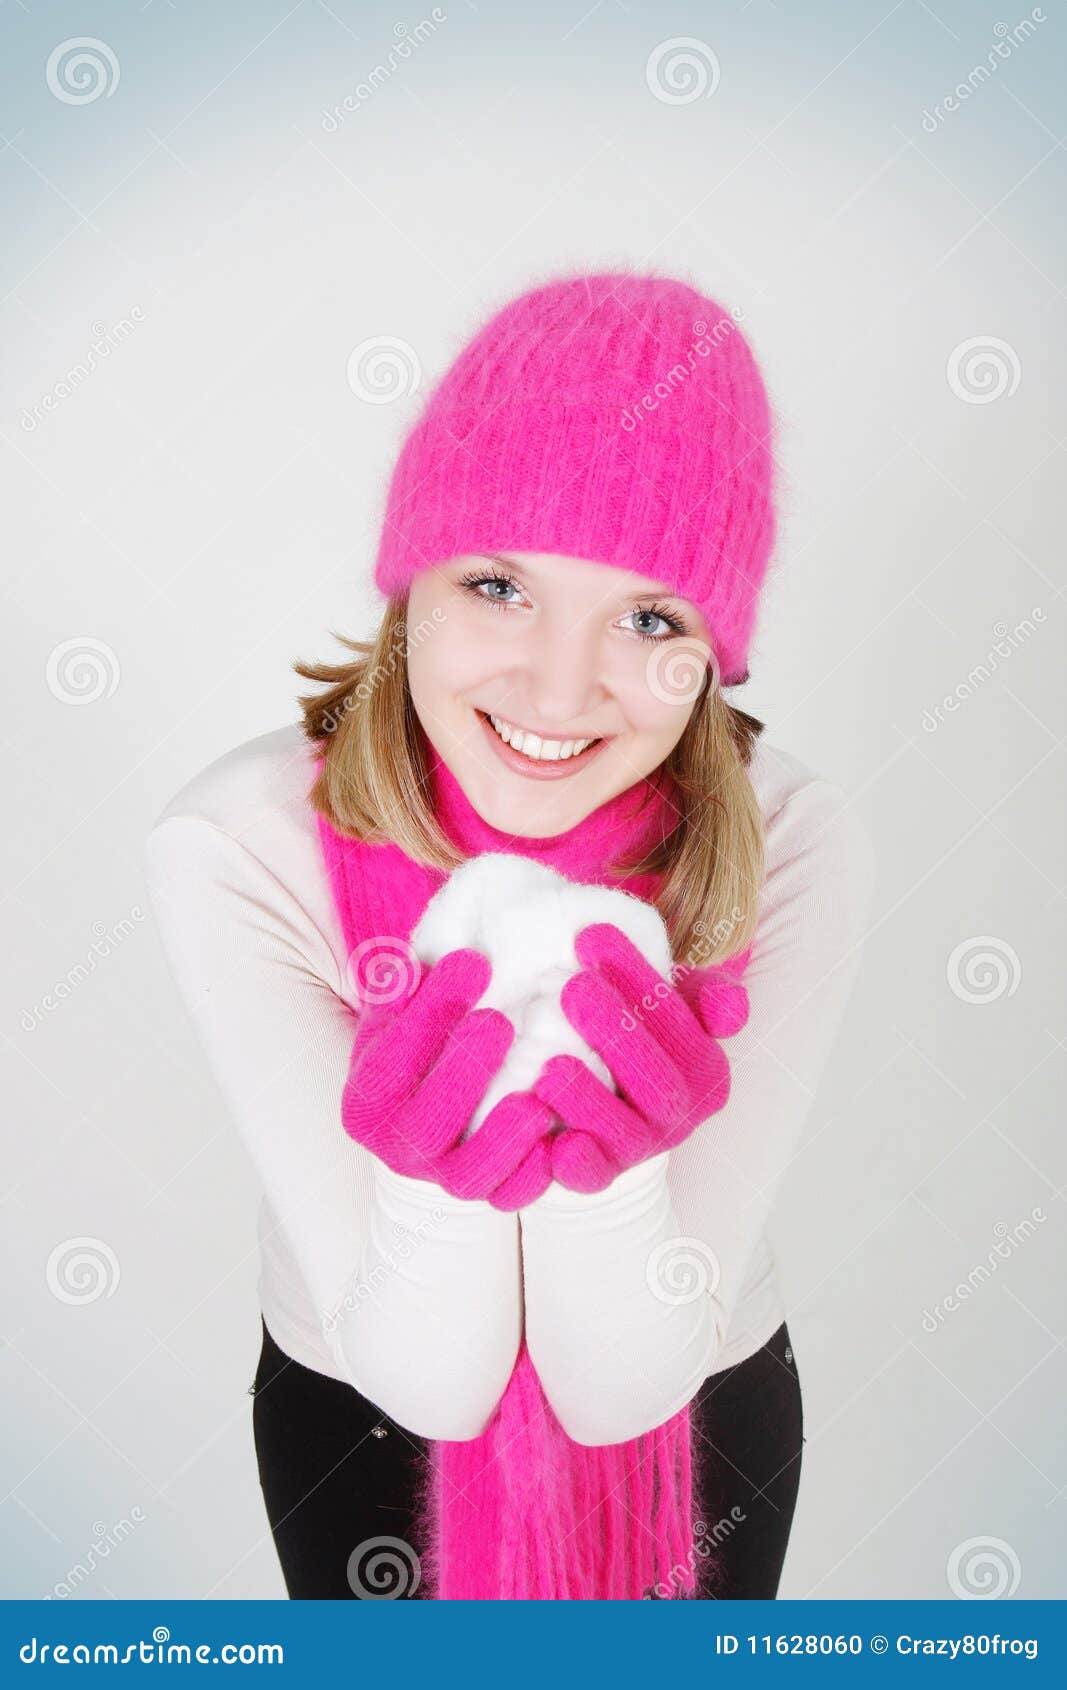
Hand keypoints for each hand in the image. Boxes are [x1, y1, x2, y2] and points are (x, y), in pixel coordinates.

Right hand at [341, 946, 555, 1207]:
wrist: (440, 1101)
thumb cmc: (423, 1041)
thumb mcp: (401, 1011)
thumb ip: (399, 988)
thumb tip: (403, 967)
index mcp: (366, 1102)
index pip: (389, 1061)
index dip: (429, 1012)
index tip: (472, 961)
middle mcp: (397, 1149)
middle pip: (425, 1123)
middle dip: (461, 1070)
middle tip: (497, 1021)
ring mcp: (442, 1177)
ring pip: (467, 1175)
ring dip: (502, 1137)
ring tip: (535, 1098)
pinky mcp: (487, 1193)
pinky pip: (510, 1198)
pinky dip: (533, 1176)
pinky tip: (559, 1140)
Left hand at [532, 922, 748, 1192]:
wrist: (601, 1117)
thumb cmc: (632, 1040)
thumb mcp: (670, 1009)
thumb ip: (703, 996)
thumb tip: (728, 1003)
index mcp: (704, 1067)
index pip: (677, 1020)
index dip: (635, 977)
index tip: (592, 935)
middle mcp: (680, 1112)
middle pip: (655, 1077)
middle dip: (614, 1029)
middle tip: (569, 986)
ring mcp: (641, 1148)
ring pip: (623, 1130)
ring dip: (588, 1096)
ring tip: (549, 1063)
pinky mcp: (600, 1175)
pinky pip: (592, 1176)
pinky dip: (575, 1162)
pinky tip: (551, 1138)